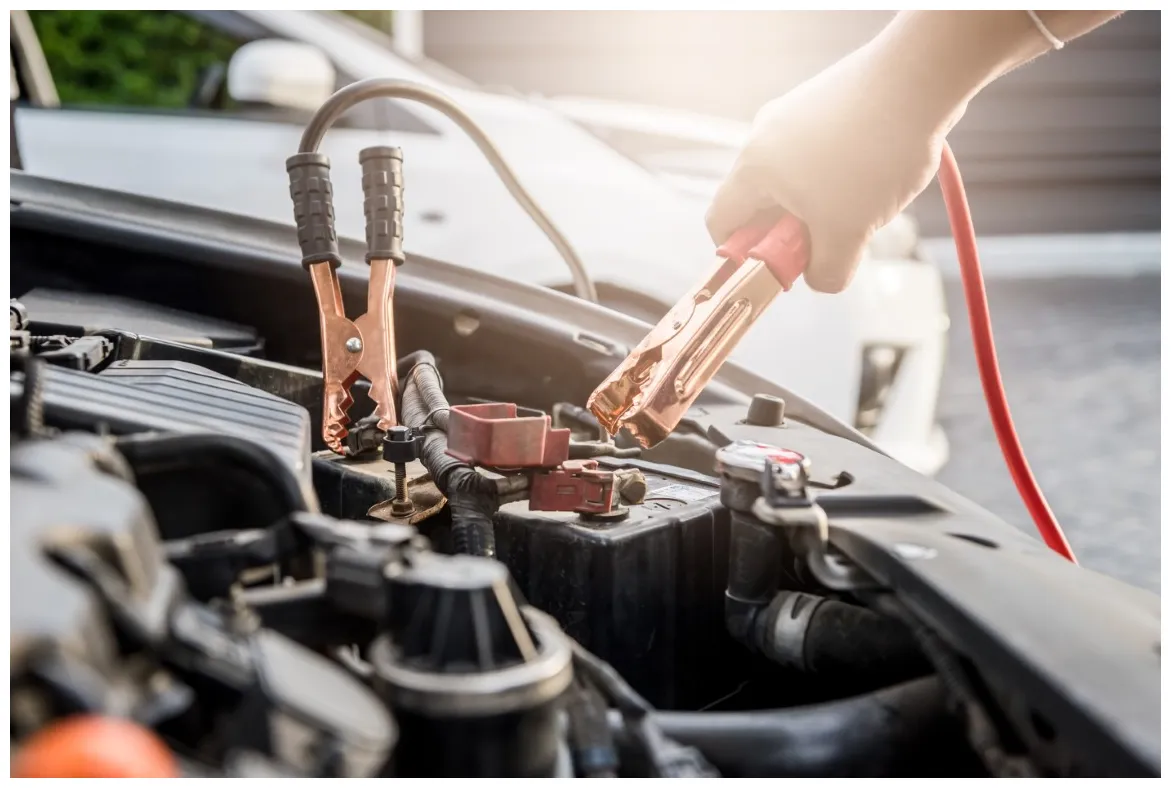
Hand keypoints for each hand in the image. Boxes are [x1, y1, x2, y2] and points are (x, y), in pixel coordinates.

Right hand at [706, 41, 961, 292]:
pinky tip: (880, 171)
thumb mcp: (848, 233)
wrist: (919, 77)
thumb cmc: (871, 155)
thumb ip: (826, 271)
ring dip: (823, 202)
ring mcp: (793, 113)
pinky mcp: (826, 99)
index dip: (742, 254)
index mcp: (753, 170)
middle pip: (761, 202)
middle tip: (834, 239)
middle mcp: (762, 136)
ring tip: (867, 202)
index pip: (721, 223)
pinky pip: (821, 150)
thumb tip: (820, 279)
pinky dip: (842, 172)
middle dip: (794, 230)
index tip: (780, 265)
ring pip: (796, 177)